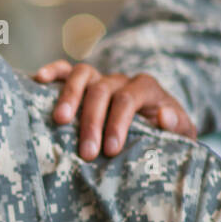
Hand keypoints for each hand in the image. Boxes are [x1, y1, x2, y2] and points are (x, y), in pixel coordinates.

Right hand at [33, 60, 195, 160]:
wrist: (155, 123)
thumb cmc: (165, 134)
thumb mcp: (182, 134)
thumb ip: (177, 126)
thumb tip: (163, 116)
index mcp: (146, 88)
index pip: (129, 98)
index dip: (119, 122)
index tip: (111, 150)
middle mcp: (120, 79)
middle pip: (102, 91)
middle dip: (93, 122)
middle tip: (86, 152)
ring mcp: (100, 78)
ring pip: (82, 75)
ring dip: (70, 96)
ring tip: (60, 120)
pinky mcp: (82, 82)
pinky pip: (66, 69)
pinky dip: (53, 71)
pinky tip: (38, 80)